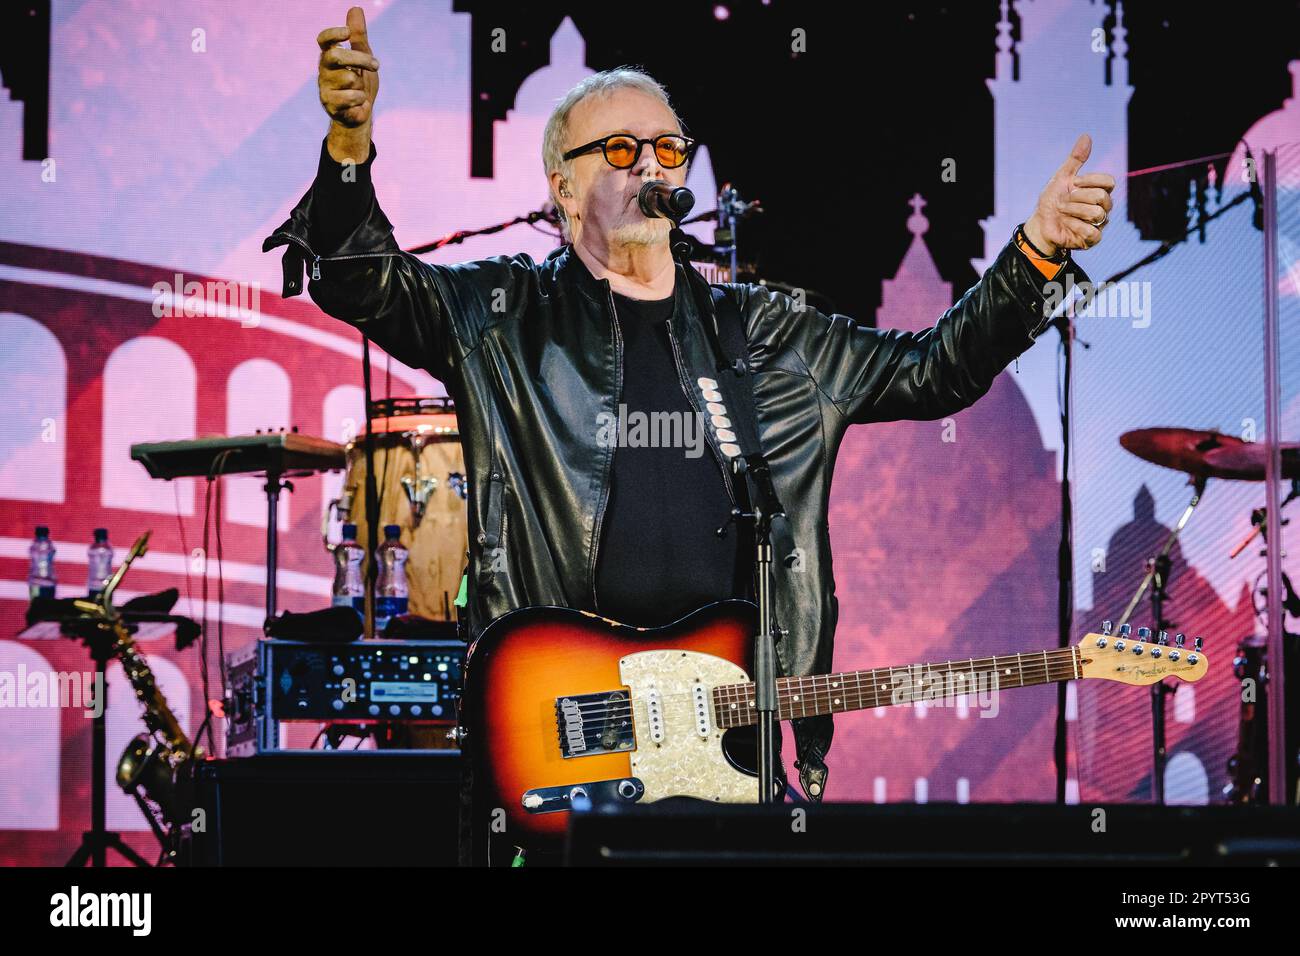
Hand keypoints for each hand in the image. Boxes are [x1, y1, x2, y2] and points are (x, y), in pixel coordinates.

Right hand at [318, 7, 378, 161]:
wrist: (360, 113)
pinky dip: (360, 99)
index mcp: (329, 56)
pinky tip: (358, 102)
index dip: (333, 34)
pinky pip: (350, 97)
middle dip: (359, 59)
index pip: (324, 40)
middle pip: (336, 56)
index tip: (348, 32)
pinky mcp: (330, 105)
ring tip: (359, 90)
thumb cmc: (360, 83)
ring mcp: (324, 87)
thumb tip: (356, 8)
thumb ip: (359, 36)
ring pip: (347, 78)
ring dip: (360, 85)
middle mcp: (323, 70)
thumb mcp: (363, 57)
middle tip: (377, 64)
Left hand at [1024, 133, 1114, 255]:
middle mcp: (1103, 206)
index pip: (1108, 181)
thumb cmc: (1052, 201)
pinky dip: (1073, 225)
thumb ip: (1075, 159)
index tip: (1073, 183)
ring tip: (1062, 213)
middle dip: (1076, 198)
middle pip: (1101, 196)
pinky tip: (1065, 224)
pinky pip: (1091, 231)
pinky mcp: (1092, 239)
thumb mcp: (1061, 178)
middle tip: (1063, 202)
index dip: (1089, 181)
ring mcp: (1099, 223)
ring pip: (1096, 213)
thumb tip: (1086, 136)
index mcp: (1099, 191)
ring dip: (1072, 211)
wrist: (1040, 224)